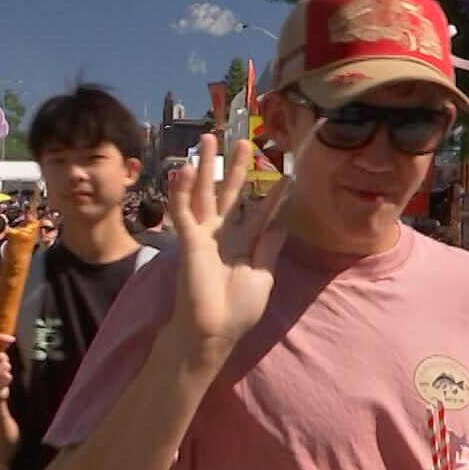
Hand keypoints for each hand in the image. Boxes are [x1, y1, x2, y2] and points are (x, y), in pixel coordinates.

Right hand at [163, 134, 289, 364]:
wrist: (213, 331)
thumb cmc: (237, 311)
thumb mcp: (262, 278)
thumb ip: (268, 249)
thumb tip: (280, 224)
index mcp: (244, 244)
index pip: (260, 213)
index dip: (272, 195)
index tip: (286, 176)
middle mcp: (223, 234)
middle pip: (229, 193)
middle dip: (235, 167)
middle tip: (243, 141)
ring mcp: (204, 235)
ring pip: (204, 193)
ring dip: (206, 166)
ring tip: (208, 138)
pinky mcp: (188, 240)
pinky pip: (183, 211)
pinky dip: (182, 191)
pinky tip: (183, 170)